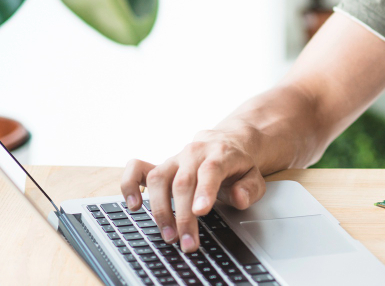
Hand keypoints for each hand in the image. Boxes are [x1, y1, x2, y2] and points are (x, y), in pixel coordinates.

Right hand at [120, 130, 266, 252]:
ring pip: (159, 179)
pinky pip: (137, 169)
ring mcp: (175, 158)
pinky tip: (134, 206)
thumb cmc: (238, 164)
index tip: (201, 211)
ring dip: (160, 210)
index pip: (211, 169)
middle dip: (184, 215)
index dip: (205, 190)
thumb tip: (238, 198)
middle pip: (183, 181)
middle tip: (188, 241)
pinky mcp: (160, 165)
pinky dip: (130, 186)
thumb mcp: (255, 175)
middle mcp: (194, 153)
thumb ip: (250, 188)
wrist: (228, 142)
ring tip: (169, 235)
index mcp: (220, 153)